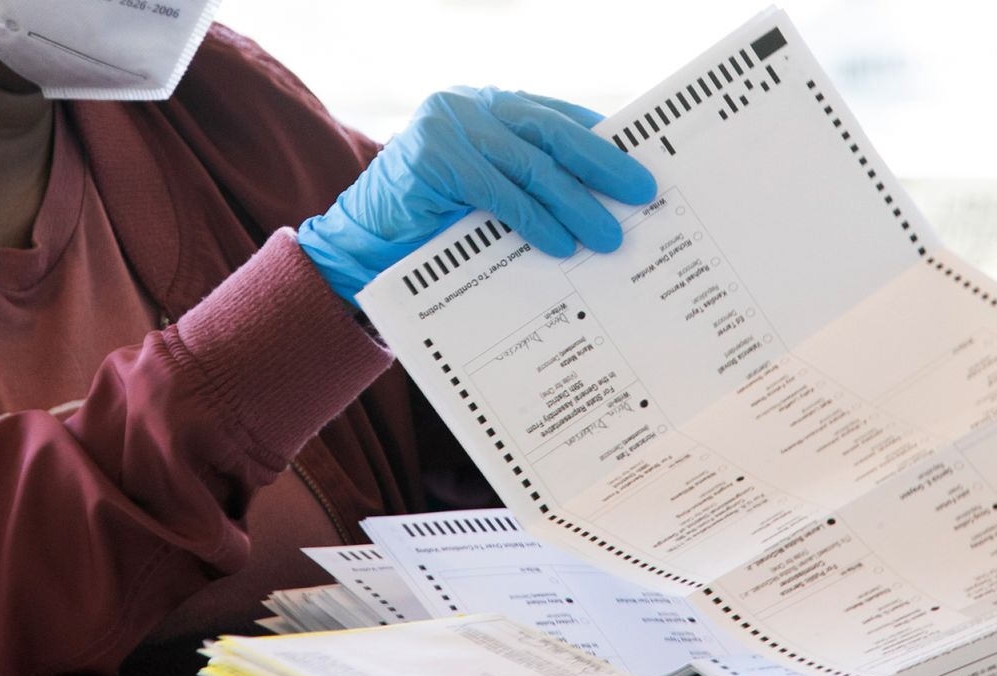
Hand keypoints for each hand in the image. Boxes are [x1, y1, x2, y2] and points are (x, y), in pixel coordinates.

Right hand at [297, 86, 656, 302]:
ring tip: (608, 234)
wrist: (355, 249)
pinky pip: (499, 190)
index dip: (600, 137)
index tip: (640, 161)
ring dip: (576, 202)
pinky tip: (561, 242)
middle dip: (602, 164)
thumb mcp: (486, 196)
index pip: (555, 115)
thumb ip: (527, 184)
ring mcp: (447, 125)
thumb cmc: (427, 227)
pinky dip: (534, 219)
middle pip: (550, 131)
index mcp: (484, 106)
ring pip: (530, 163)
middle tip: (641, 192)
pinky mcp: (432, 156)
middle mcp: (467, 105)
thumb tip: (600, 200)